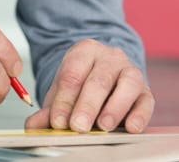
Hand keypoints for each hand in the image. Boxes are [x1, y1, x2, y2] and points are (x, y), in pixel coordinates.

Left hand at [25, 39, 153, 132]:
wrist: (107, 79)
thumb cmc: (82, 87)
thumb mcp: (63, 93)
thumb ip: (49, 110)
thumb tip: (32, 126)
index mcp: (84, 51)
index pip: (73, 74)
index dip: (64, 99)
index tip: (58, 121)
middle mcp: (110, 57)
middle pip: (98, 80)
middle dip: (87, 105)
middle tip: (77, 126)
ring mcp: (130, 71)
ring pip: (127, 84)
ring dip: (115, 107)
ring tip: (103, 126)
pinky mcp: (145, 90)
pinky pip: (146, 100)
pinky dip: (140, 115)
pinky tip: (131, 127)